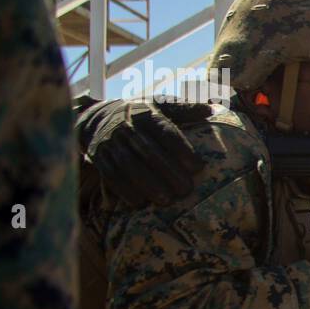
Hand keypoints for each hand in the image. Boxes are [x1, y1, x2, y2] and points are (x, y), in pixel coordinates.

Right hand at [75, 97, 212, 205]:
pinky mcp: (98, 157)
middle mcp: (126, 126)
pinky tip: (140, 203)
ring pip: (128, 165)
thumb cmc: (140, 115)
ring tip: (167, 201)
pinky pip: (110, 175)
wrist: (96, 117)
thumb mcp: (160, 105)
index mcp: (146, 113)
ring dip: (148, 184)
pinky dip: (124, 190)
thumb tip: (212, 110)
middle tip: (186, 190)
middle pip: (148, 150)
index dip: (182, 149)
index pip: (165, 131)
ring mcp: (110, 142)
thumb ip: (185, 110)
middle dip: (168, 171)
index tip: (198, 167)